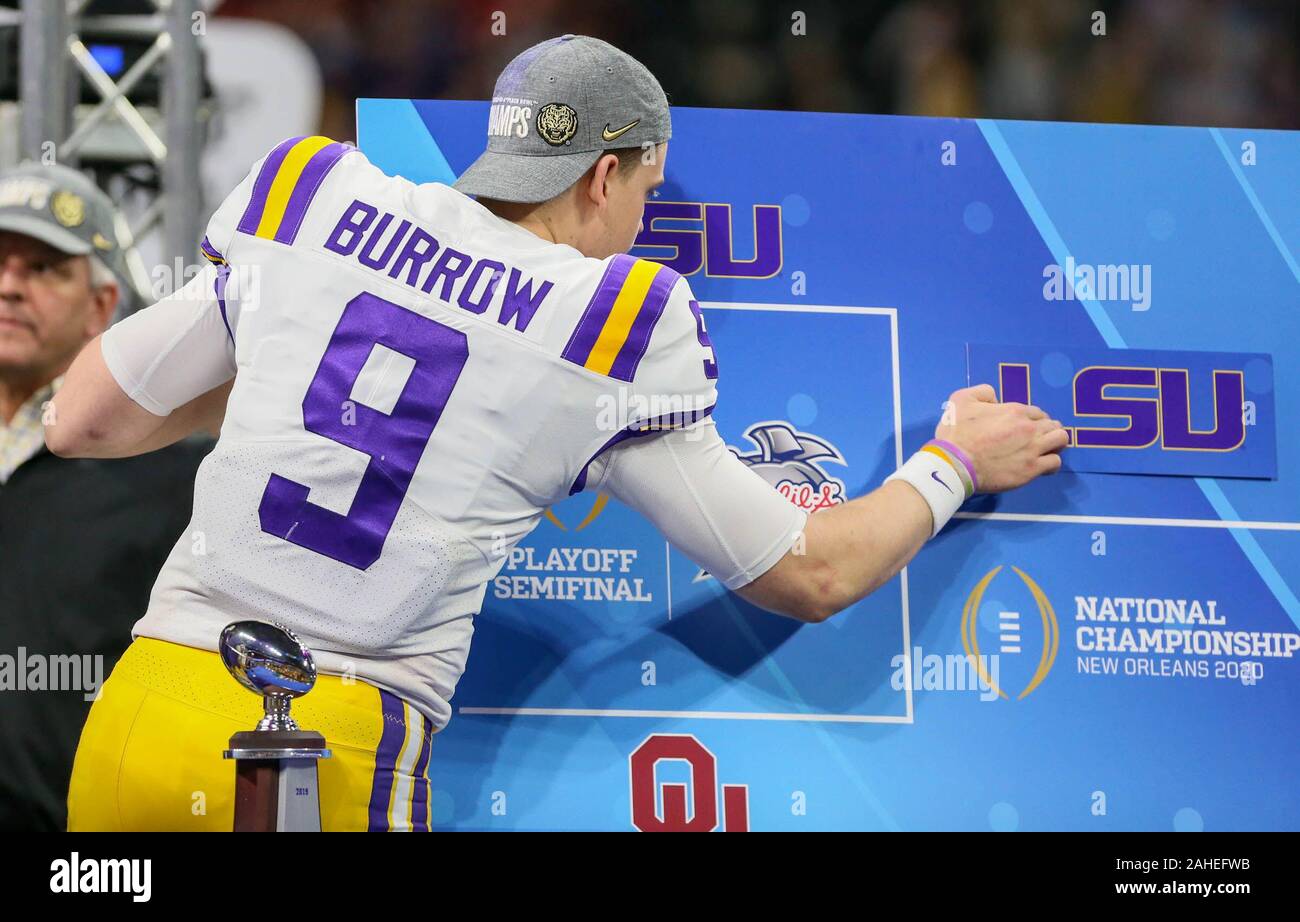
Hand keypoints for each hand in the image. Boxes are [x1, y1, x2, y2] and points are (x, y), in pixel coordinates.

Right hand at [934, 384, 1067, 493]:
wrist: (954, 465)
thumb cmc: (956, 434)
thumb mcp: (961, 400)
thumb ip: (982, 392)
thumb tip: (996, 399)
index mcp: (1014, 411)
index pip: (1037, 412)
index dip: (1033, 419)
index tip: (1025, 427)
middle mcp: (1029, 428)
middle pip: (1053, 425)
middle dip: (1048, 429)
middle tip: (1037, 438)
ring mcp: (1032, 449)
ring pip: (1061, 440)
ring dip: (1056, 443)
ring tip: (1046, 449)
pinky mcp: (1031, 470)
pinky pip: (1055, 463)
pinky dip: (1052, 462)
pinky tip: (1043, 465)